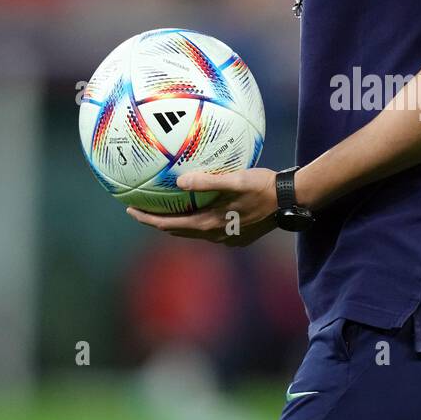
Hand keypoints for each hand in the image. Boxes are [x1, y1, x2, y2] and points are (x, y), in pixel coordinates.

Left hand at [126, 167, 279, 245]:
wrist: (289, 201)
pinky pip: (209, 230)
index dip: (148, 219)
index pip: (169, 225)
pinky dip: (196, 221)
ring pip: (193, 232)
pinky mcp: (237, 236)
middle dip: (157, 221)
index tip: (130, 210)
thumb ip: (207, 181)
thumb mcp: (234, 180)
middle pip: (177, 231)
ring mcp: (227, 238)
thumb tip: (180, 182)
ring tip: (167, 209)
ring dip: (178, 222)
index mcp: (209, 224)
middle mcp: (215, 236)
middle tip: (141, 209)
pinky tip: (200, 209)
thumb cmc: (263, 187)